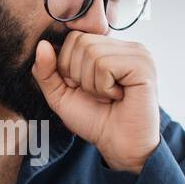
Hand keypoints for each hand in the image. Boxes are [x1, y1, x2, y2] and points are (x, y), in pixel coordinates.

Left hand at [32, 32, 159, 173]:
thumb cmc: (94, 120)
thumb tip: (42, 44)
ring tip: (109, 97)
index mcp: (109, 48)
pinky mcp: (142, 64)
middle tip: (99, 94)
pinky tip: (118, 96)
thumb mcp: (61, 95)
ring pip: (92, 52)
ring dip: (92, 84)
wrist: (118, 145)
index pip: (74, 37)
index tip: (86, 89)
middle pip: (81, 42)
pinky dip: (104, 87)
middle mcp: (125, 46)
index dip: (69, 67)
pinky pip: (105, 65)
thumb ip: (46, 71)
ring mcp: (137, 53)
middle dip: (79, 75)